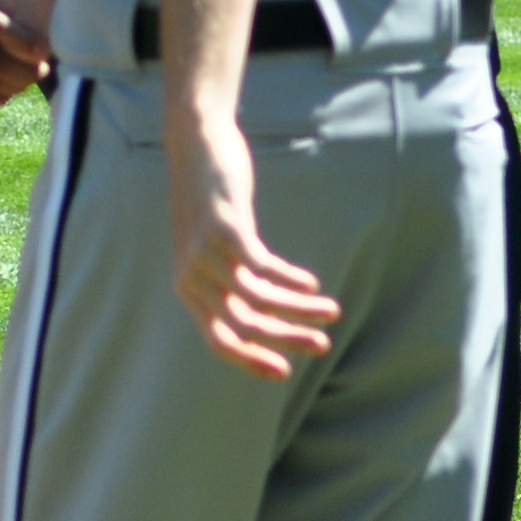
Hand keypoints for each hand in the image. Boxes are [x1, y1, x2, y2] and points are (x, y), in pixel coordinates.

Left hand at [168, 107, 338, 381]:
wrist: (196, 147)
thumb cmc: (210, 203)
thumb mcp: (214, 248)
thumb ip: (231, 279)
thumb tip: (264, 311)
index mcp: (189, 291)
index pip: (220, 341)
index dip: (252, 361)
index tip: (285, 372)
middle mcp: (192, 278)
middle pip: (243, 325)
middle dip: (286, 340)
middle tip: (322, 346)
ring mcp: (205, 254)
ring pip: (257, 300)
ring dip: (298, 310)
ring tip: (331, 312)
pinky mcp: (224, 230)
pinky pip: (263, 267)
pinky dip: (290, 279)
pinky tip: (310, 283)